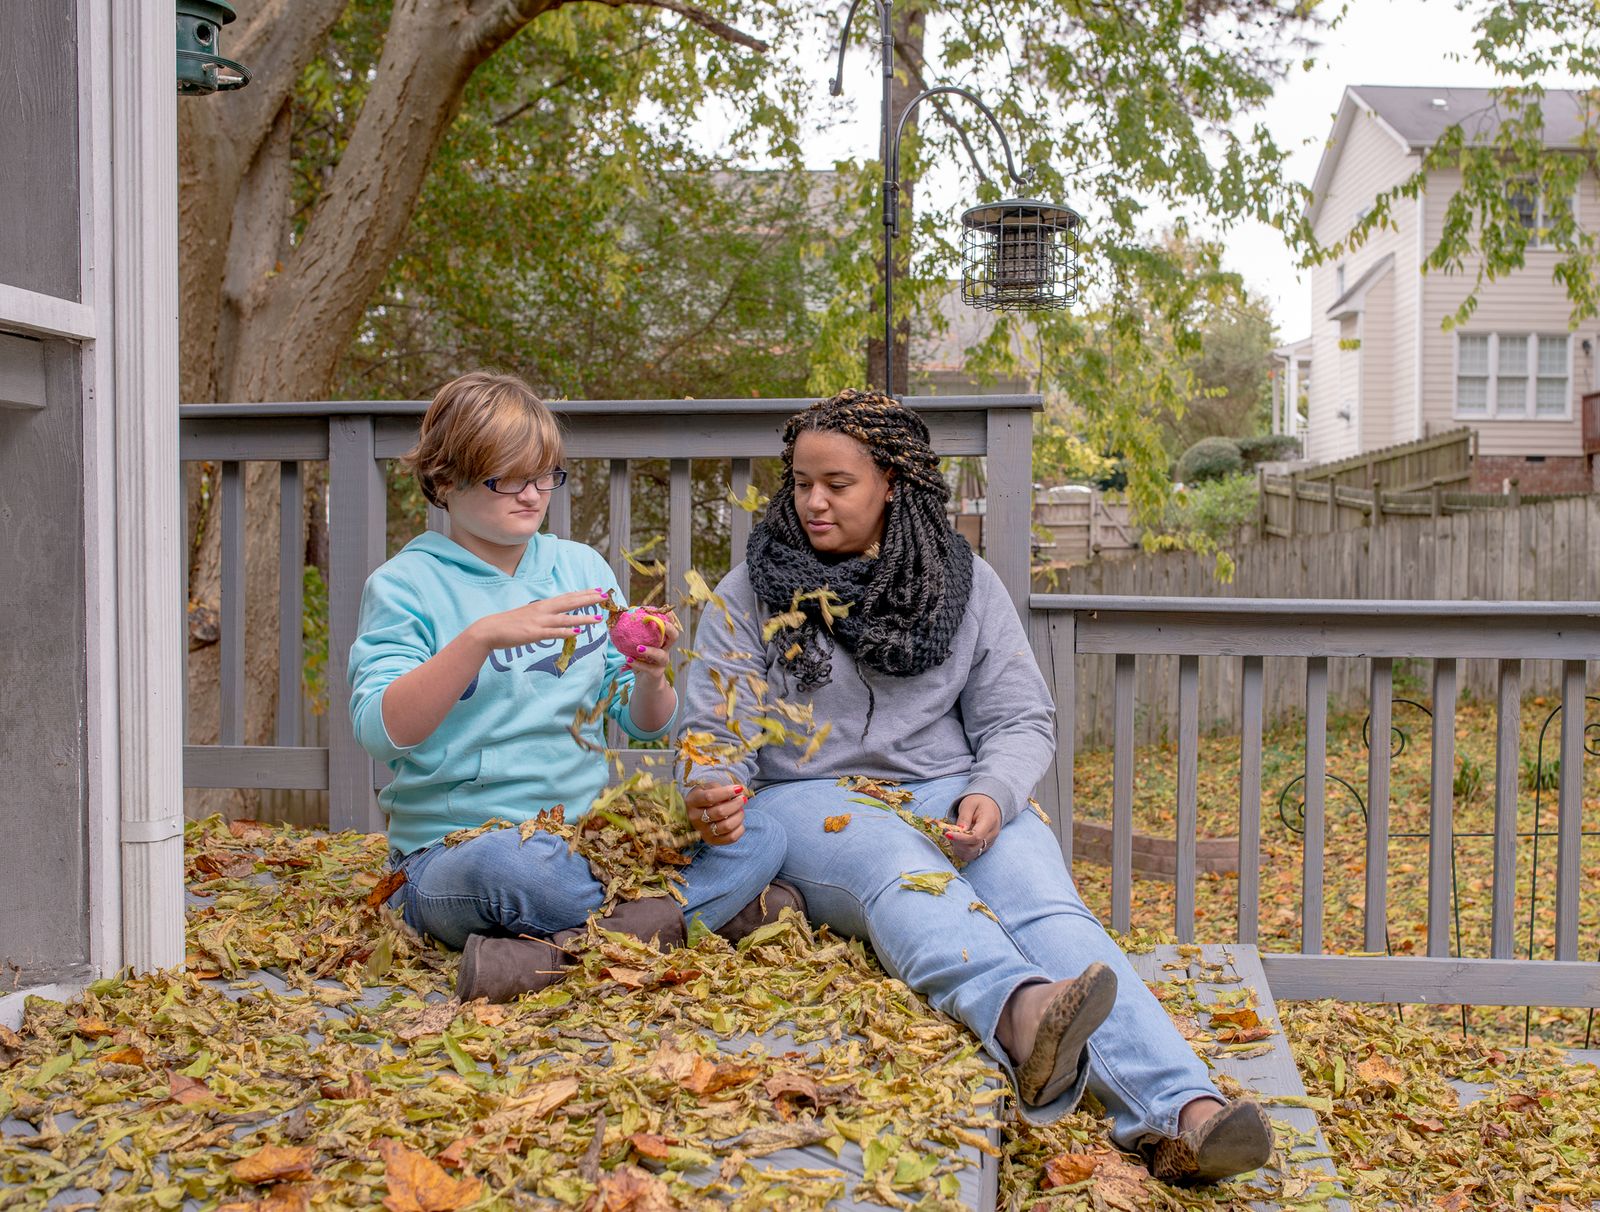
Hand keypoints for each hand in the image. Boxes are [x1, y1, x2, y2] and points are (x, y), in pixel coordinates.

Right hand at [470, 589, 608, 651]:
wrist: (490, 629)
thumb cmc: (510, 623)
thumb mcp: (530, 615)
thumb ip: (545, 615)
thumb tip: (559, 618)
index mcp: (543, 605)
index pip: (567, 597)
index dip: (583, 594)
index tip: (598, 590)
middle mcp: (543, 610)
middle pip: (569, 602)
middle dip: (588, 599)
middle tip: (604, 596)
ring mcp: (539, 622)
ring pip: (565, 618)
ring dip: (582, 618)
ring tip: (598, 618)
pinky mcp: (534, 634)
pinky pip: (553, 632)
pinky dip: (565, 631)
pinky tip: (577, 632)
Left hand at [624, 609, 682, 682]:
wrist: (646, 683)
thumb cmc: (641, 660)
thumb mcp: (636, 647)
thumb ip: (631, 635)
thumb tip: (616, 618)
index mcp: (662, 640)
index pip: (669, 625)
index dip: (668, 617)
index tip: (658, 609)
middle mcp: (665, 649)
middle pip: (674, 636)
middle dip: (668, 628)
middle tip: (658, 623)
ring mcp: (662, 662)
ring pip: (661, 655)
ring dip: (650, 651)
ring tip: (638, 648)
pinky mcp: (656, 673)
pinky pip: (648, 668)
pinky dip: (638, 664)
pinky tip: (628, 659)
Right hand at [685, 781, 746, 845]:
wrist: (696, 813)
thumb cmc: (704, 798)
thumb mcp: (707, 787)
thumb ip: (719, 788)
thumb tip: (736, 793)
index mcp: (692, 801)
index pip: (710, 797)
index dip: (726, 792)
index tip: (738, 789)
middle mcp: (695, 818)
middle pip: (720, 812)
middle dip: (736, 804)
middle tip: (742, 799)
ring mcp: (703, 831)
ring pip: (726, 826)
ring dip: (739, 816)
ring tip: (740, 810)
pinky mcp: (712, 841)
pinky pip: (731, 838)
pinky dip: (739, 829)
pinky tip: (739, 822)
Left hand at [944, 794, 1001, 862]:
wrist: (990, 806)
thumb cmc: (978, 803)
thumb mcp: (969, 804)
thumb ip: (964, 818)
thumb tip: (958, 831)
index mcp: (990, 821)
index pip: (976, 836)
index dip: (960, 838)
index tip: (947, 834)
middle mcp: (992, 835)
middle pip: (973, 847)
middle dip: (957, 843)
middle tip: (948, 833)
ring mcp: (990, 843)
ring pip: (972, 854)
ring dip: (959, 848)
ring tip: (954, 836)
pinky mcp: (986, 847)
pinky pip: (973, 855)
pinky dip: (963, 851)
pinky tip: (958, 842)